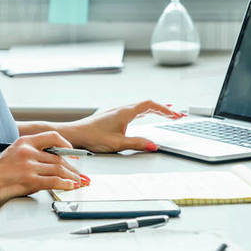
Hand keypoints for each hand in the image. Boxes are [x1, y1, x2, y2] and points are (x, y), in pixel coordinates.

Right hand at [0, 132, 88, 208]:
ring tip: (78, 182)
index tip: (72, 152)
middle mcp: (27, 151)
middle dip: (72, 168)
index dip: (66, 144)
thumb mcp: (12, 154)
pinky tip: (70, 186)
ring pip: (59, 169)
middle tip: (80, 174)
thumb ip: (30, 154)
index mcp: (24, 141)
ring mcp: (29, 166)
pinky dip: (65, 184)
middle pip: (58, 157)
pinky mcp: (30, 180)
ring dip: (72, 177)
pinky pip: (54, 181)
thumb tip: (51, 161)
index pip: (52, 137)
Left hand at [61, 100, 184, 153]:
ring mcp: (116, 112)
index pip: (150, 106)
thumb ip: (137, 143)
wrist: (74, 134)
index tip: (175, 115)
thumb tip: (153, 146)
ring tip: (166, 112)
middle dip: (163, 109)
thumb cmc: (92, 137)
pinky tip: (144, 115)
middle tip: (177, 115)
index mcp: (125, 112)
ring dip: (154, 109)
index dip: (165, 109)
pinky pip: (132, 111)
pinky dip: (143, 112)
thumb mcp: (117, 143)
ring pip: (139, 107)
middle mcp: (121, 109)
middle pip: (147, 105)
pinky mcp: (111, 117)